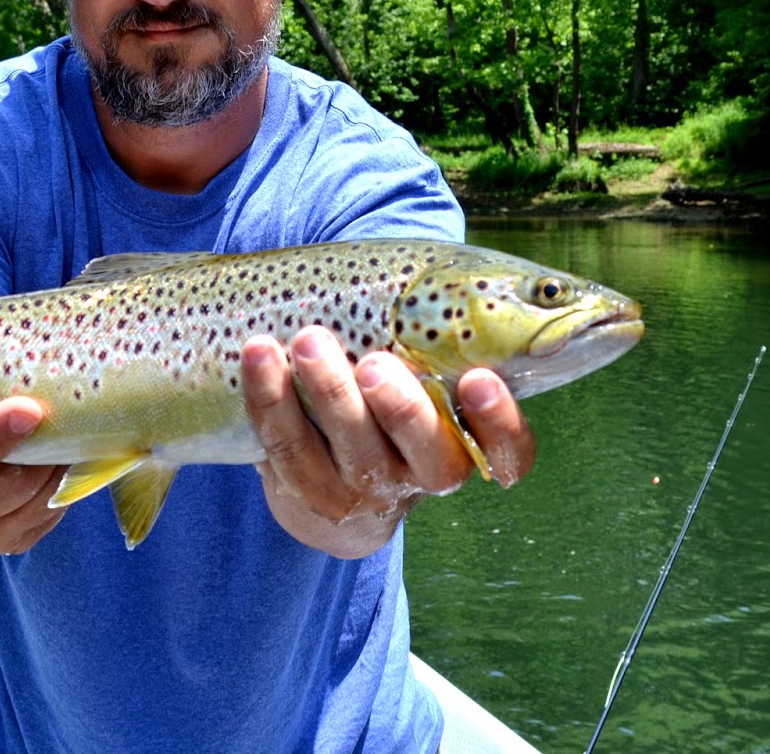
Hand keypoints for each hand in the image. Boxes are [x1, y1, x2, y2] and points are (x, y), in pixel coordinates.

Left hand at [241, 326, 535, 557]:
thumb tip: (488, 279)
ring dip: (329, 392)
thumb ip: (456, 319)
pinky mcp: (310, 490)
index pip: (510, 450)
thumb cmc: (393, 365)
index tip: (478, 380)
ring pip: (354, 452)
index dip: (500, 422)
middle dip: (404, 410)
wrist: (327, 452)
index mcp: (471, 436)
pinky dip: (272, 397)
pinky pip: (289, 448)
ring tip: (309, 339)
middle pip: (431, 457)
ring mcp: (368, 488)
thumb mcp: (427, 342)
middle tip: (375, 364)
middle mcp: (427, 472)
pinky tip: (259, 352)